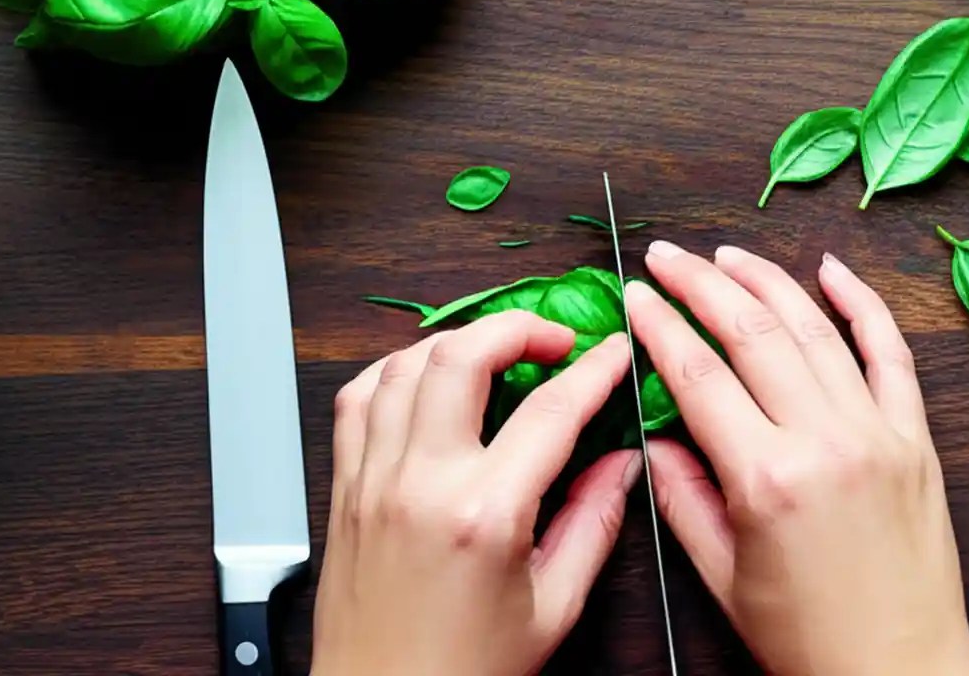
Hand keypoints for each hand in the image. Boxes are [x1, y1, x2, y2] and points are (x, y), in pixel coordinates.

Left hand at [311, 311, 641, 675]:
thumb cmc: (462, 672)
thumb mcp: (554, 608)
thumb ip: (594, 524)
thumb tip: (622, 464)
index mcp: (484, 515)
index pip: (552, 410)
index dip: (594, 369)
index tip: (614, 352)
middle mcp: (421, 483)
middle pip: (463, 356)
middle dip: (518, 328)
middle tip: (554, 341)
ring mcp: (374, 479)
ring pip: (405, 364)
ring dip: (458, 343)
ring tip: (495, 355)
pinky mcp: (345, 488)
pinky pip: (358, 400)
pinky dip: (395, 371)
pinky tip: (426, 381)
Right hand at [626, 242, 968, 675]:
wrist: (900, 673)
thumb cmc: (807, 638)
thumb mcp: (721, 576)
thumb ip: (683, 496)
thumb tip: (659, 436)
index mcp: (767, 478)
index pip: (699, 374)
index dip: (660, 326)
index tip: (635, 296)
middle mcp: (825, 441)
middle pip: (752, 332)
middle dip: (700, 283)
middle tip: (666, 256)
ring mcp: (878, 433)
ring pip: (815, 329)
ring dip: (767, 280)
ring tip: (727, 255)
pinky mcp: (915, 440)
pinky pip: (890, 354)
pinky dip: (862, 304)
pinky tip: (831, 269)